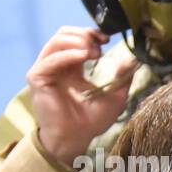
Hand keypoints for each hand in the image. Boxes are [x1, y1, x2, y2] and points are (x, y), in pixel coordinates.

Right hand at [28, 26, 137, 168]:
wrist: (76, 139)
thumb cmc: (92, 121)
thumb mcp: (115, 96)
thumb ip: (123, 76)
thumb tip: (134, 58)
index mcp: (72, 66)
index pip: (76, 39)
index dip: (91, 33)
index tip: (107, 38)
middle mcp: (56, 65)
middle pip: (65, 34)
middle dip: (85, 34)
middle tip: (101, 43)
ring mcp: (45, 70)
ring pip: (57, 41)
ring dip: (78, 41)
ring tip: (95, 52)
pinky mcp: (38, 78)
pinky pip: (51, 59)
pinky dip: (69, 54)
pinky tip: (85, 56)